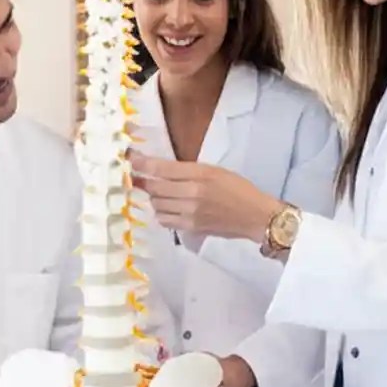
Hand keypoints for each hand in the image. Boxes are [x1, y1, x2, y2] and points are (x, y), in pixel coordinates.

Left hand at [129, 151, 283, 242]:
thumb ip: (187, 170)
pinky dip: (161, 213)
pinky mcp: (190, 227)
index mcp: (200, 174)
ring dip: (153, 198)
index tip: (130, 159)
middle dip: (143, 181)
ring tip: (158, 194)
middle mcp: (192, 193)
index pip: (162, 168)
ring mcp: (190, 212)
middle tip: (137, 178)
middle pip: (155, 187)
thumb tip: (160, 170)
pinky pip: (164, 220)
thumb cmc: (237, 188)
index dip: (142, 163)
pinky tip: (167, 208)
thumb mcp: (214, 170)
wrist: (255, 216)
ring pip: (157, 204)